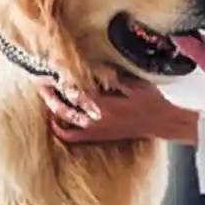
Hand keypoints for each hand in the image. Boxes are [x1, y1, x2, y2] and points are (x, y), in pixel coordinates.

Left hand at [36, 74, 197, 144]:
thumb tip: (97, 68)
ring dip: (54, 109)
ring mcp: (96, 130)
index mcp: (106, 105)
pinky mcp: (98, 136)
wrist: (162, 122)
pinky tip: (54, 119)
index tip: (52, 72)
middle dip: (51, 96)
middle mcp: (97, 120)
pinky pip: (73, 136)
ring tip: (47, 97)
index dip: (62, 83)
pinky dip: (61, 128)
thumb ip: (115, 77)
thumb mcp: (135, 84)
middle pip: (65, 108)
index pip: (77, 93)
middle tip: (42, 84)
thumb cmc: (151, 101)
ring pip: (66, 122)